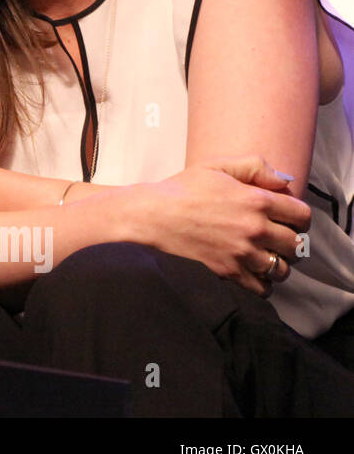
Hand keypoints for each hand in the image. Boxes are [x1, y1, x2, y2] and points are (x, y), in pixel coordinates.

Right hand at [134, 156, 310, 296]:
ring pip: (282, 269)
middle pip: (297, 245)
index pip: (302, 216)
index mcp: (256, 200)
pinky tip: (251, 271)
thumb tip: (285, 182)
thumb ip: (255, 167)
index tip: (288, 220)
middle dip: (290, 242)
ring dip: (277, 264)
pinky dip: (261, 283)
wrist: (151, 215)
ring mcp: (242, 253)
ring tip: (264, 257)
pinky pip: (262, 288)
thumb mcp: (217, 166)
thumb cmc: (182, 189)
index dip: (298, 218)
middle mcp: (255, 228)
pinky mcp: (229, 272)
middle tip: (275, 240)